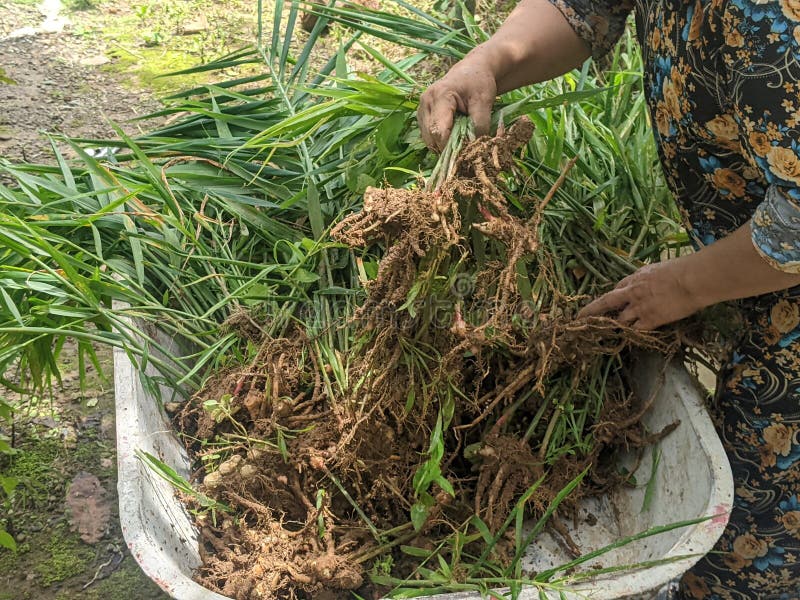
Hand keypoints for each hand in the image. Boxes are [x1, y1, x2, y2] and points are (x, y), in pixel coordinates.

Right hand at [417, 55, 496, 151]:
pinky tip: (452, 135)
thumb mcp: (484, 101)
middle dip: (448, 148)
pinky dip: (440, 141)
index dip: (451, 146)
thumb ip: (480, 124)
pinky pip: (428, 136)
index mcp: (440, 96)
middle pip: (431, 138)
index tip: (465, 153)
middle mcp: (425, 102)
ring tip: (459, 140)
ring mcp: (421, 109)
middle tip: (465, 149)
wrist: (471, 72)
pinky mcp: (422, 116)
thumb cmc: (478, 83)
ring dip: (443, 145)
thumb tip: (474, 147)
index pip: (439, 131)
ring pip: (428, 139)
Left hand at [577, 258, 706, 329]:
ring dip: (616, 326)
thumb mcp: (660, 268)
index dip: (615, 296)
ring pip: (620, 320)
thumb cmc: (683, 269)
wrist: (692, 279)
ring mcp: (639, 307)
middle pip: (606, 302)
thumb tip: (655, 277)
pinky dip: (633, 334)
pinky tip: (629, 340)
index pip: (619, 287)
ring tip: (608, 334)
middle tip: (580, 317)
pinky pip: (636, 330)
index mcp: (636, 277)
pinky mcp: (650, 320)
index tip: (611, 301)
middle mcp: (632, 292)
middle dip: (591, 310)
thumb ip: (652, 276)